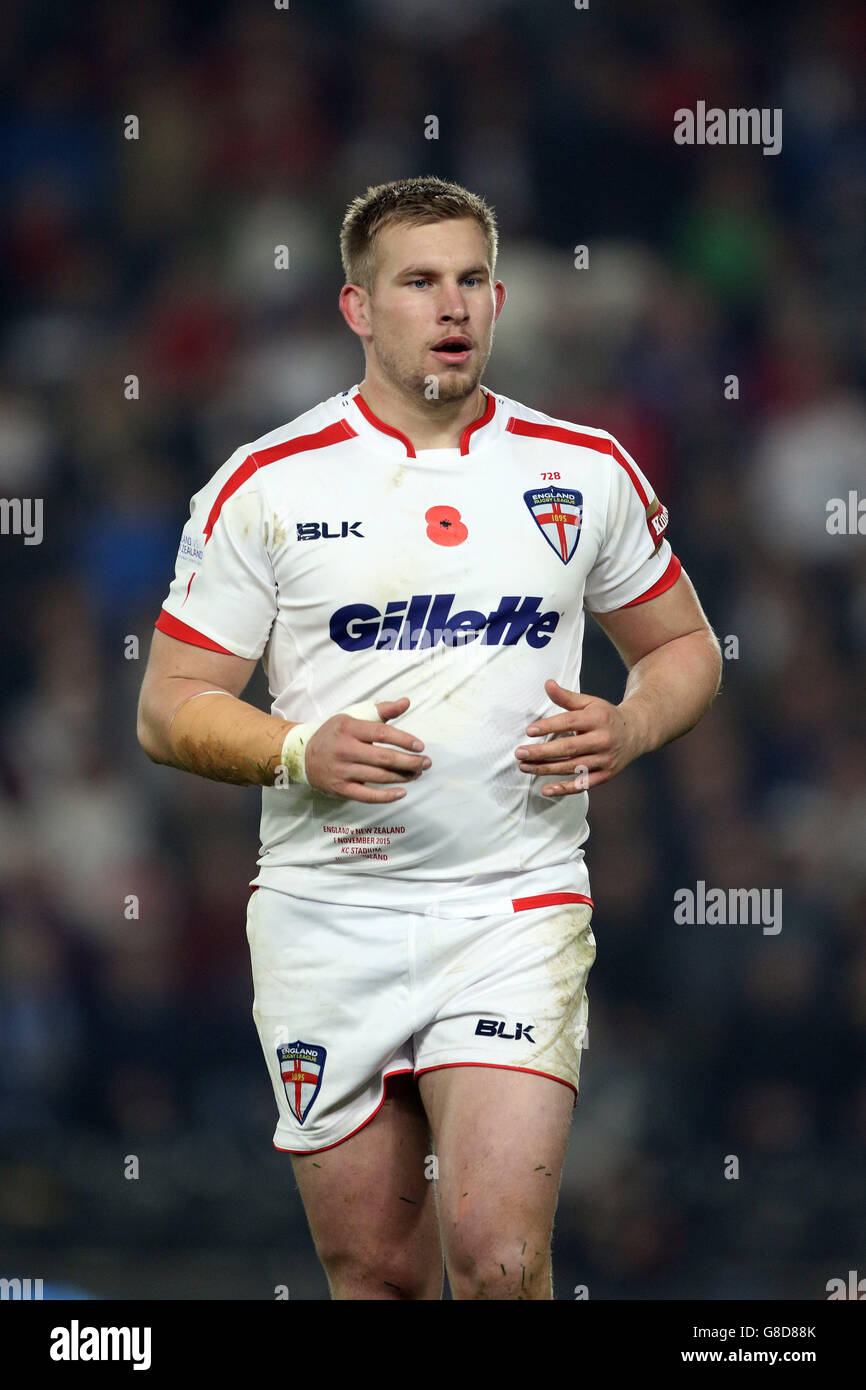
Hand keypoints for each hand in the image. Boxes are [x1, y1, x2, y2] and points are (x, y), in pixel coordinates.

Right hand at [305, 697, 430, 802]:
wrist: (302, 755)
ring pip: (378, 777)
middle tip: (426, 763)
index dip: (404, 740)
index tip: (420, 746)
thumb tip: (406, 702)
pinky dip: (386, 796)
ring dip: (402, 777)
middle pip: (383, 757)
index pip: (382, 733)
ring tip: (417, 773)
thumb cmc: (334, 734)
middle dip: (409, 761)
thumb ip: (382, 710)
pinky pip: (367, 795)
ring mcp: (342, 771)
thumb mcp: (354, 716)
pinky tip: (402, 792)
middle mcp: (345, 749)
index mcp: (349, 728)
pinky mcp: (340, 788)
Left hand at [514, 678, 641, 795]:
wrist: (636, 733)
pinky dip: (564, 789)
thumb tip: (547, 684)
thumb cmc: (605, 716)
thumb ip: (567, 697)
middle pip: (568, 748)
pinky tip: (546, 789)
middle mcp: (603, 740)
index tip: (529, 731)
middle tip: (520, 753)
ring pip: (572, 767)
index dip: (549, 726)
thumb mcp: (589, 703)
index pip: (570, 722)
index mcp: (598, 719)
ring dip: (546, 769)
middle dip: (542, 752)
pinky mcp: (605, 775)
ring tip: (524, 766)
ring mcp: (605, 760)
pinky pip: (583, 785)